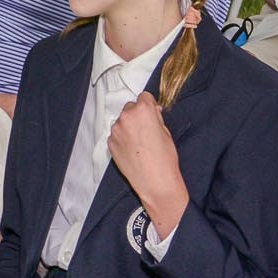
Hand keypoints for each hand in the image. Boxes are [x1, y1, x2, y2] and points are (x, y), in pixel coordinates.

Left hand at [108, 92, 187, 236]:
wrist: (154, 181)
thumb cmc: (165, 158)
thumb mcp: (166, 132)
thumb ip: (156, 118)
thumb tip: (152, 111)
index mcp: (143, 110)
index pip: (144, 96)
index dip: (149, 105)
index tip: (152, 112)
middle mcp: (126, 117)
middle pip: (131, 107)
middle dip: (137, 115)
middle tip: (147, 130)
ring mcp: (116, 130)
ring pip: (122, 121)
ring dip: (129, 127)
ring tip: (139, 143)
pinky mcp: (110, 143)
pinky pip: (117, 134)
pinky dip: (123, 139)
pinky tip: (133, 150)